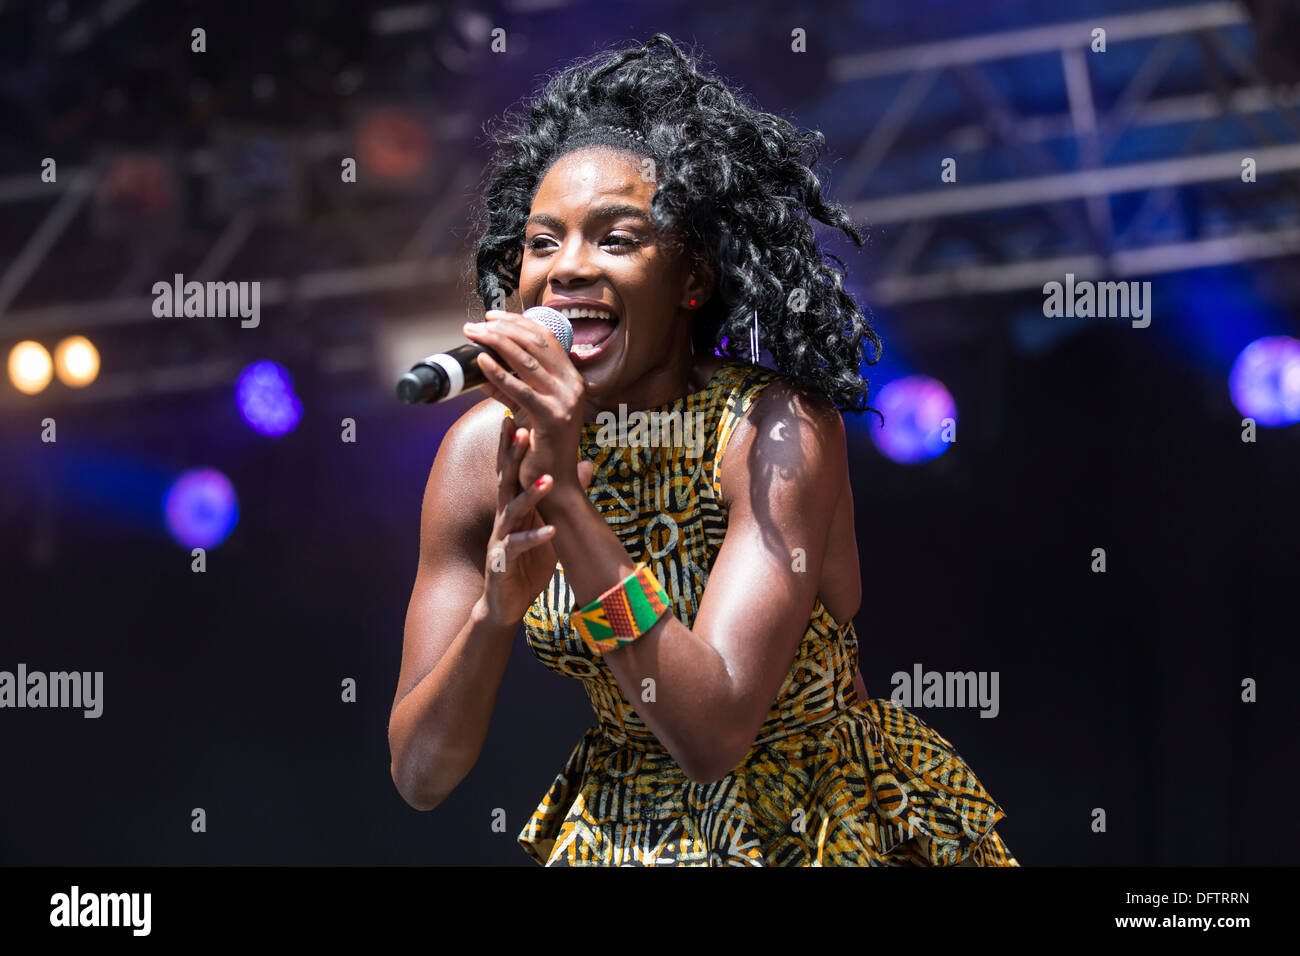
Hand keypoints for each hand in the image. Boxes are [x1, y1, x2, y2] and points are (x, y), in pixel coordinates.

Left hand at [464, 310, 592, 493]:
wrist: (555, 485)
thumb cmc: (539, 448)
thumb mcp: (526, 411)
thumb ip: (510, 388)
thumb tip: (484, 365)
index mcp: (572, 379)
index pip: (546, 338)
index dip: (518, 322)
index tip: (492, 317)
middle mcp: (573, 385)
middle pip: (535, 343)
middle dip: (502, 328)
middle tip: (476, 324)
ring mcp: (565, 400)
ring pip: (527, 360)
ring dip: (496, 343)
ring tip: (474, 335)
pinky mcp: (551, 417)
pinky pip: (520, 389)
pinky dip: (498, 373)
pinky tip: (482, 362)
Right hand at [480, 415, 596, 626]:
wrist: (505, 603)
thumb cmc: (525, 562)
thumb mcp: (548, 524)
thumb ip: (563, 498)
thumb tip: (587, 467)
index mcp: (512, 507)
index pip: (511, 470)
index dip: (511, 445)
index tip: (516, 417)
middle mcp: (503, 518)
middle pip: (506, 481)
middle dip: (512, 456)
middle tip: (520, 429)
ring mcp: (501, 539)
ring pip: (513, 511)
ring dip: (530, 495)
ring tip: (547, 480)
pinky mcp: (504, 562)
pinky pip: (519, 547)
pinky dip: (536, 538)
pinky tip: (551, 531)